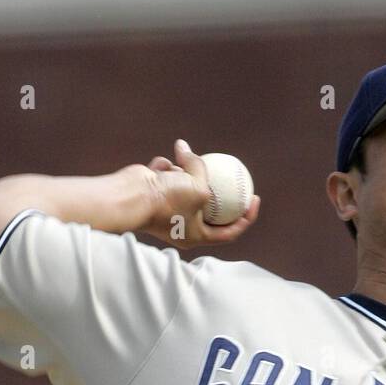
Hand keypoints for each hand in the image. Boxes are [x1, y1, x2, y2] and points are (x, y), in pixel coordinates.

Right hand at [140, 139, 259, 248]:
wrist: (131, 197)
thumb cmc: (167, 199)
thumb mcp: (198, 186)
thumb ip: (201, 169)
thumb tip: (186, 149)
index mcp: (198, 235)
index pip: (230, 231)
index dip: (246, 218)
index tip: (254, 198)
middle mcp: (184, 225)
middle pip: (209, 207)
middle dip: (216, 188)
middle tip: (232, 174)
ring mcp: (169, 209)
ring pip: (187, 185)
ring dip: (185, 172)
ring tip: (177, 167)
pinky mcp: (157, 194)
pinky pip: (169, 176)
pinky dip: (166, 168)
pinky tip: (159, 167)